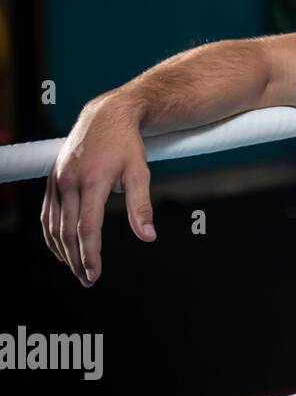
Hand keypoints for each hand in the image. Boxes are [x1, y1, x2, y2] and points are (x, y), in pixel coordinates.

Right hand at [42, 97, 155, 286]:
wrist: (106, 115)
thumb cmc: (128, 145)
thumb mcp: (141, 172)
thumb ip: (141, 206)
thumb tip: (148, 236)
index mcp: (92, 181)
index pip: (87, 227)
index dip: (90, 254)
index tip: (94, 274)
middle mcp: (69, 181)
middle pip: (67, 231)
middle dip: (76, 259)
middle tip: (87, 280)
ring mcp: (57, 180)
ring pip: (54, 224)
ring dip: (62, 250)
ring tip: (75, 269)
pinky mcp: (52, 179)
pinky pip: (47, 213)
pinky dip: (51, 234)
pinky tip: (60, 248)